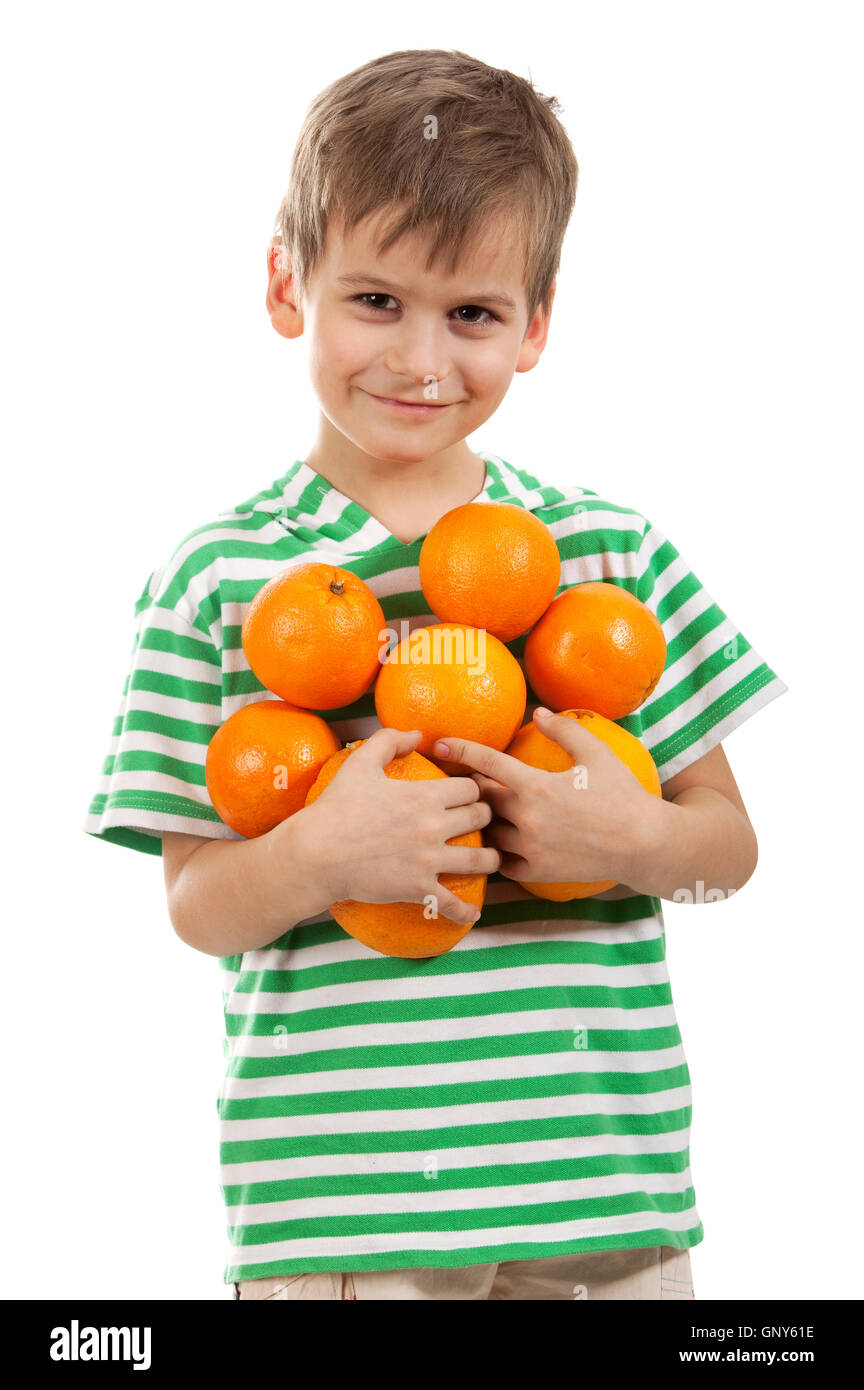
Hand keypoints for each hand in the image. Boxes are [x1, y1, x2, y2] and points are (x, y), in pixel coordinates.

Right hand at [301, 726, 500, 925]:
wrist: (315, 854)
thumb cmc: (336, 808)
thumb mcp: (359, 764)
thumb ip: (389, 740)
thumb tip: (418, 734)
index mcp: (424, 795)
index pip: (471, 789)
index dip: (474, 790)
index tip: (470, 796)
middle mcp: (433, 826)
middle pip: (482, 818)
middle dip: (486, 818)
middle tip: (483, 823)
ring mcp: (428, 860)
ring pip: (482, 860)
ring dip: (491, 860)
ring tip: (491, 860)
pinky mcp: (418, 889)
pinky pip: (452, 903)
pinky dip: (465, 911)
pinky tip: (472, 914)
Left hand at [433, 709, 660, 887]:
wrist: (644, 844)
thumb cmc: (623, 795)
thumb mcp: (597, 754)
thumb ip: (565, 730)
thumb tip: (538, 712)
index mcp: (537, 786)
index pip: (486, 763)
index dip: (460, 749)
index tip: (439, 743)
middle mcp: (527, 818)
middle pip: (482, 798)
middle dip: (474, 787)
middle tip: (471, 780)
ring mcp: (530, 848)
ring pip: (488, 831)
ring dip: (484, 820)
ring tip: (481, 811)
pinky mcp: (536, 871)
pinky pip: (501, 862)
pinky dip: (497, 850)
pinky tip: (499, 841)